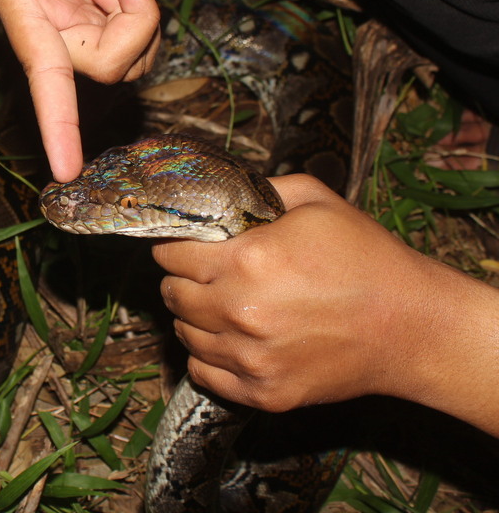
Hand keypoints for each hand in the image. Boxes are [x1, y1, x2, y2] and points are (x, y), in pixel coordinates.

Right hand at [0, 0, 160, 181]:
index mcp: (22, 0)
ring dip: (143, 23)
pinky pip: (140, 57)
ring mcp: (72, 35)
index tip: (66, 172)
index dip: (54, 124)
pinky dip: (149, 27)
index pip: (40, 72)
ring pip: (125, 65)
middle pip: (103, 66)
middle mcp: (43, 27)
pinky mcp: (100, 34)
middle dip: (134, 28)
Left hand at [150, 174, 442, 411]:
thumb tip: (213, 189)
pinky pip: (203, 372)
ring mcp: (251, 357)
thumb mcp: (314, 201)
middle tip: (206, 272)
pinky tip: (232, 338)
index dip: (175, 244)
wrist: (412, 327)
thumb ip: (256, 190)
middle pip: (172, 293)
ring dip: (194, 316)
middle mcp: (241, 311)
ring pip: (183, 333)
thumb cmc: (365, 259)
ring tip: (223, 303)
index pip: (170, 253)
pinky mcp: (264, 392)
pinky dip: (208, 355)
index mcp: (248, 260)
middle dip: (182, 278)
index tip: (186, 244)